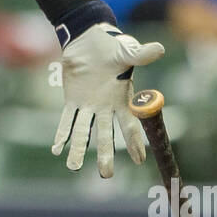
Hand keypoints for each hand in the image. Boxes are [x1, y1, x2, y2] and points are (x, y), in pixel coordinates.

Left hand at [52, 23, 164, 175]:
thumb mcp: (127, 52)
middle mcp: (105, 108)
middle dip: (106, 154)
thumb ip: (141, 54)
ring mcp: (88, 105)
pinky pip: (66, 120)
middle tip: (106, 174)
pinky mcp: (72, 100)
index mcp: (122, 100)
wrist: (89, 41)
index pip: (130, 125)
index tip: (139, 160)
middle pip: (106, 135)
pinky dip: (62, 134)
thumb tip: (159, 49)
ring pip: (83, 131)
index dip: (135, 142)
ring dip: (78, 149)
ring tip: (72, 166)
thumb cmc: (112, 48)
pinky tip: (57, 149)